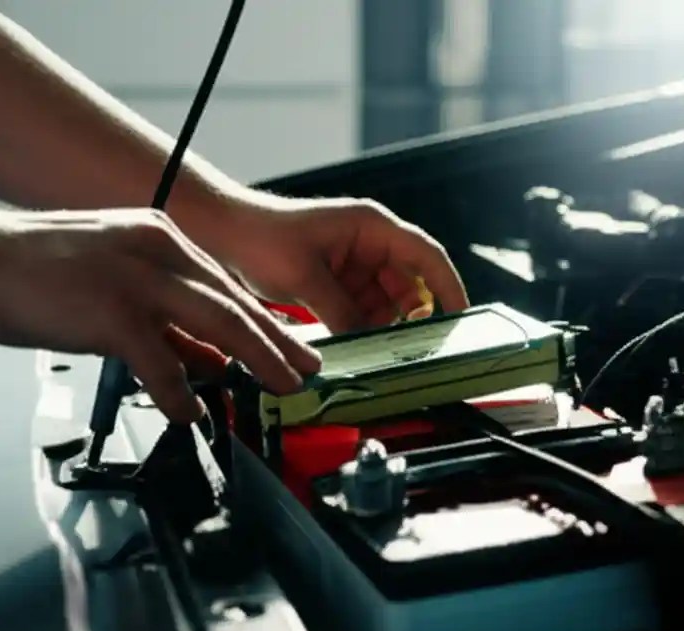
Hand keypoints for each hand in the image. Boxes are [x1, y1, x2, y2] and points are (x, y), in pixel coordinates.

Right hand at [0, 208, 321, 421]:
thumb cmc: (36, 270)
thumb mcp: (114, 282)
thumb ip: (163, 318)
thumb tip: (207, 356)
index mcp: (159, 238)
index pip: (226, 284)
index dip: (264, 320)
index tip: (290, 345)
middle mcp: (157, 251)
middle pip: (234, 302)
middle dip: (277, 341)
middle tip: (305, 370)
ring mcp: (137, 279)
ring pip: (217, 323)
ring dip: (255, 359)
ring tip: (277, 386)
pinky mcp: (111, 312)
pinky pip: (160, 361)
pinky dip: (179, 390)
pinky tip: (191, 411)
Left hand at [212, 198, 469, 331]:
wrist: (223, 233)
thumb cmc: (262, 237)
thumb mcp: (305, 278)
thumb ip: (342, 312)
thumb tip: (365, 346)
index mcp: (372, 227)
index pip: (426, 256)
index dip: (449, 286)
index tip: (459, 316)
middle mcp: (369, 244)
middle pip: (408, 286)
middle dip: (406, 318)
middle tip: (406, 349)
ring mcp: (354, 264)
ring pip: (385, 304)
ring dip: (378, 327)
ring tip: (368, 349)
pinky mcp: (337, 283)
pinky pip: (361, 311)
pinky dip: (358, 328)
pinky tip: (349, 343)